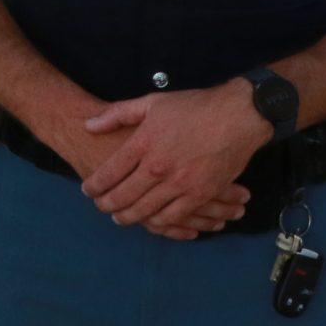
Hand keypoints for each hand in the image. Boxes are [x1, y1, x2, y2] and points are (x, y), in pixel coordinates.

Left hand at [77, 84, 269, 238]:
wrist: (238, 115)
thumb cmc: (194, 107)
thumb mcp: (152, 102)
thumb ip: (117, 114)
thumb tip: (89, 125)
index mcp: (143, 143)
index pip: (109, 172)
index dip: (94, 185)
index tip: (87, 190)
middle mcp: (157, 166)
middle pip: (122, 196)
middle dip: (106, 205)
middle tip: (100, 207)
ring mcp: (179, 183)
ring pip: (144, 211)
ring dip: (128, 217)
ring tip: (120, 218)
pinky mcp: (200, 194)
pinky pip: (173, 216)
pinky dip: (158, 222)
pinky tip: (151, 221)